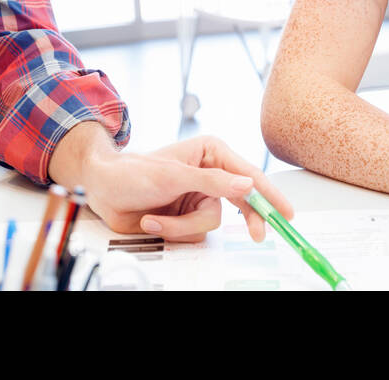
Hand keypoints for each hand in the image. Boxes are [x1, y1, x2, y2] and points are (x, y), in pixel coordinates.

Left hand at [79, 134, 294, 242]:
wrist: (103, 192)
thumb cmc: (133, 173)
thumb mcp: (174, 176)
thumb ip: (213, 181)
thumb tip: (248, 185)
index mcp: (211, 153)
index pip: (248, 174)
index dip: (269, 194)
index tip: (285, 212)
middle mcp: (209, 175)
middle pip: (241, 201)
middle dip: (241, 218)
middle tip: (258, 234)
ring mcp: (198, 197)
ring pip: (212, 223)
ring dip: (182, 225)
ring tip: (157, 217)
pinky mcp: (186, 217)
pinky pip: (194, 233)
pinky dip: (173, 232)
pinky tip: (153, 220)